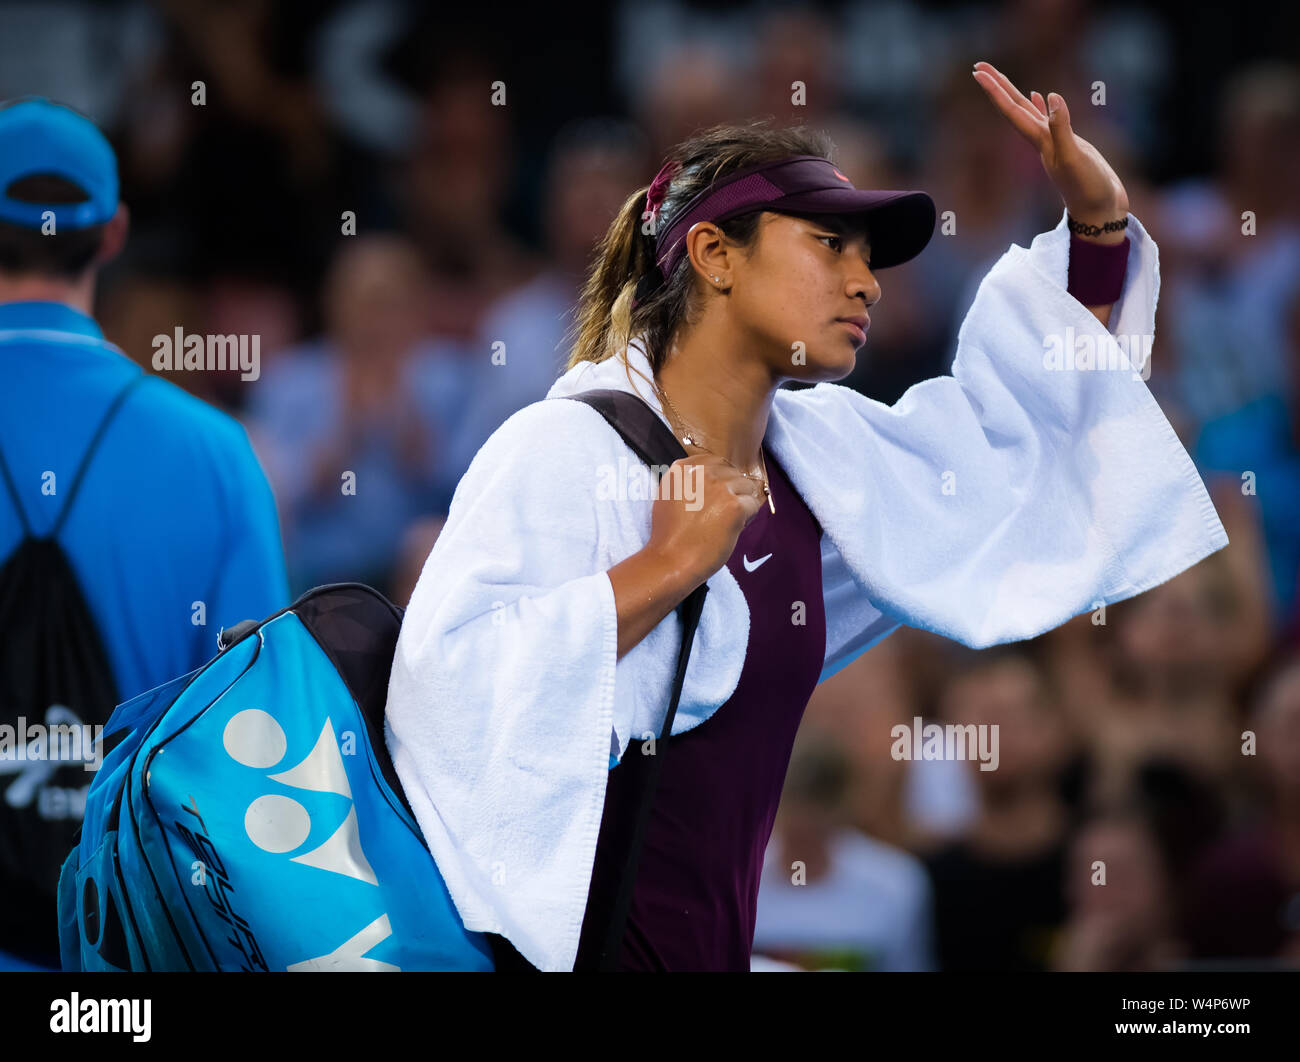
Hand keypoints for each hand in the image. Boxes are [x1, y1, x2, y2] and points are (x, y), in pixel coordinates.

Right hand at [648, 454, 766, 583]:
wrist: (672, 560)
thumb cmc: (669, 535)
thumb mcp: (668, 497)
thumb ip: (685, 482)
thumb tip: (711, 479)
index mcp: (681, 469)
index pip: (713, 461)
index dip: (720, 478)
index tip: (717, 494)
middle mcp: (701, 473)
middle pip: (731, 472)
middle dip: (732, 489)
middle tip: (724, 511)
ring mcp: (719, 488)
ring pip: (746, 486)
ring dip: (742, 501)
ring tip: (730, 520)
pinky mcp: (734, 506)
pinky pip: (753, 504)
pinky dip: (749, 516)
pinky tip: (736, 527)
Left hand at [972, 61, 1128, 236]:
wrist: (1100, 212)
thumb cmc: (1088, 189)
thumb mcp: (1075, 158)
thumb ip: (1062, 129)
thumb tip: (1051, 96)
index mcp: (1040, 141)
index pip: (1012, 111)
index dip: (995, 90)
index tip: (977, 72)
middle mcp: (1042, 140)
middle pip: (1014, 107)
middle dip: (997, 85)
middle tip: (978, 65)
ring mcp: (1054, 142)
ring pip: (1029, 111)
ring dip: (1013, 93)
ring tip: (1000, 76)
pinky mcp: (1068, 143)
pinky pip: (1049, 119)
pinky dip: (1043, 106)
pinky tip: (1042, 96)